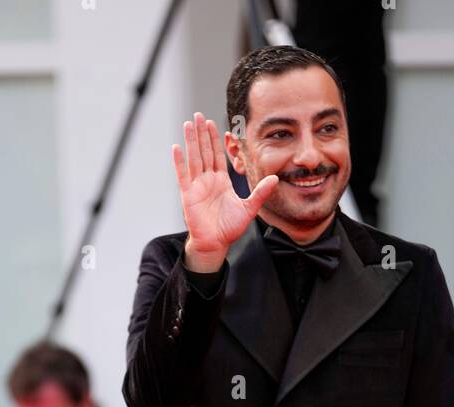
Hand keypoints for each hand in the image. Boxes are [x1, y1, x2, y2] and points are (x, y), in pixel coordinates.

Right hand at [173, 112, 278, 268]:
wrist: (216, 244)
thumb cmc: (229, 229)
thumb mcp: (249, 208)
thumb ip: (261, 193)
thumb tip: (276, 179)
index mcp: (221, 181)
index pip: (217, 155)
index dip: (215, 139)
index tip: (213, 123)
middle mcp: (208, 180)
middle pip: (204, 151)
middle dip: (202, 133)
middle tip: (199, 115)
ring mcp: (197, 186)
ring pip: (194, 158)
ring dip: (191, 141)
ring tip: (188, 124)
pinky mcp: (188, 195)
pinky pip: (183, 175)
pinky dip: (180, 162)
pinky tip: (177, 147)